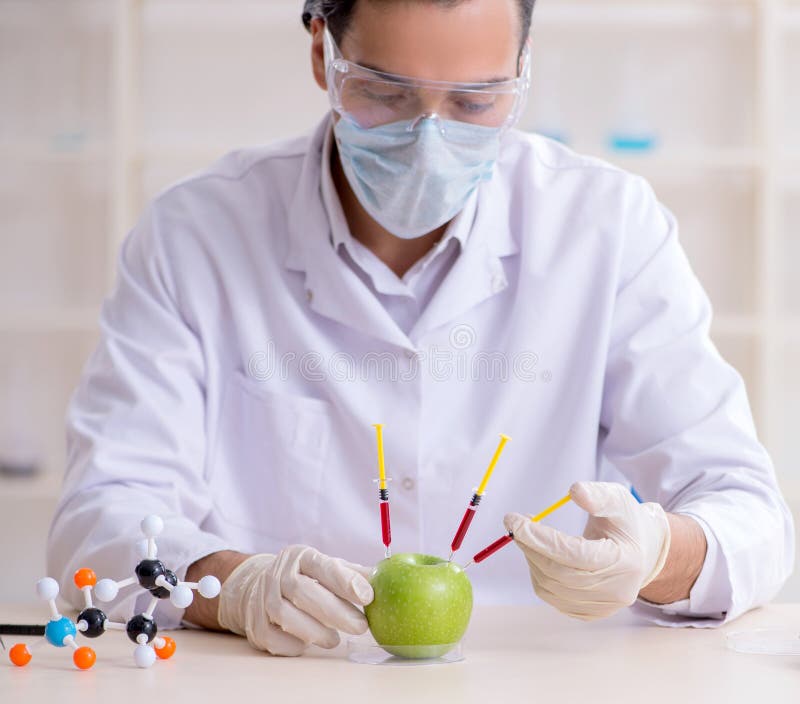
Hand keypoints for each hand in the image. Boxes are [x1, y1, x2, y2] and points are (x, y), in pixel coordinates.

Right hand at [217, 545, 373, 655]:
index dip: (346, 581)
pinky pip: (273, 637)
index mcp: (302, 556)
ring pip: (286, 615)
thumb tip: (385, 579)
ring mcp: (263, 597)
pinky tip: (308, 644)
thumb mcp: (327, 568)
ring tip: (335, 640)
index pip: (323, 566)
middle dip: (335, 611)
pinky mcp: (256, 623)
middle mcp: (279, 573)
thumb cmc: (305, 578)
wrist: (258, 585)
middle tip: (361, 627)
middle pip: (304, 591)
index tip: (368, 596)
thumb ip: (353, 574)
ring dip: (315, 630)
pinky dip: (294, 644)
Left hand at [505, 481, 670, 620]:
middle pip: (560, 574)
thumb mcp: (618, 499)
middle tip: (515, 526)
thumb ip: (598, 495)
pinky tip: (542, 555)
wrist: (641, 552)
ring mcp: (603, 607)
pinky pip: (552, 597)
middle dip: (530, 548)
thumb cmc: (625, 522)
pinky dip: (538, 574)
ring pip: (551, 588)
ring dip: (532, 560)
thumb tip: (574, 491)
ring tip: (530, 537)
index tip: (515, 521)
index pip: (575, 554)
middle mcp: (617, 591)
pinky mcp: (590, 613)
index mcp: (626, 562)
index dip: (541, 538)